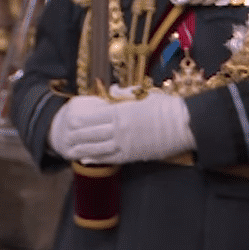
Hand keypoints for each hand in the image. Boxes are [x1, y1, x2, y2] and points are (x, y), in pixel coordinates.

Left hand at [53, 91, 194, 163]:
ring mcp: (124, 143)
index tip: (69, 119)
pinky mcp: (132, 155)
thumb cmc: (166, 108)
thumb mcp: (144, 95)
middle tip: (64, 136)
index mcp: (120, 111)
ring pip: (95, 147)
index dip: (78, 119)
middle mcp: (118, 128)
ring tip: (69, 150)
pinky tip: (85, 159)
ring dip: (80, 149)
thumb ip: (125, 93)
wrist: (184, 125)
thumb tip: (111, 90)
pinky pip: (109, 158)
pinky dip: (95, 159)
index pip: (92, 116)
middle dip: (75, 135)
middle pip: (89, 132)